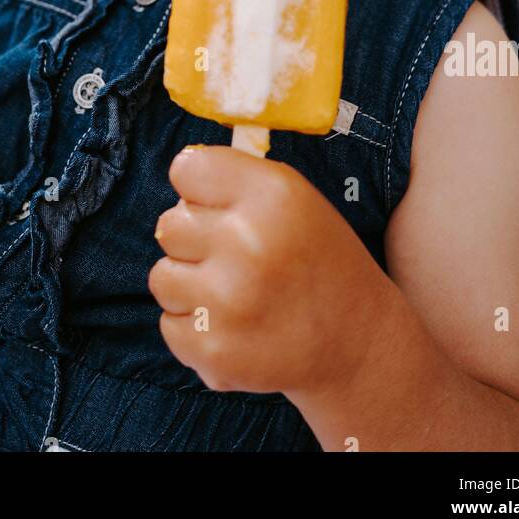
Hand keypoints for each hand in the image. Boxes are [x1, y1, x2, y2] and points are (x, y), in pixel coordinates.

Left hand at [149, 144, 383, 398]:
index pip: (186, 169)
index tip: (214, 205)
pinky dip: (194, 328)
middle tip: (232, 256)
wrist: (356, 343)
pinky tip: (232, 327)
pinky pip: (169, 324)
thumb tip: (180, 173)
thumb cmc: (319, 262)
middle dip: (193, 240)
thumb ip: (237, 180)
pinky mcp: (214, 350)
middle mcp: (247, 241)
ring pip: (162, 277)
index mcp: (271, 194)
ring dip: (189, 286)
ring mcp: (228, 301)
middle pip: (169, 223)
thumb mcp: (297, 199)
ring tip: (233, 294)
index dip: (197, 188)